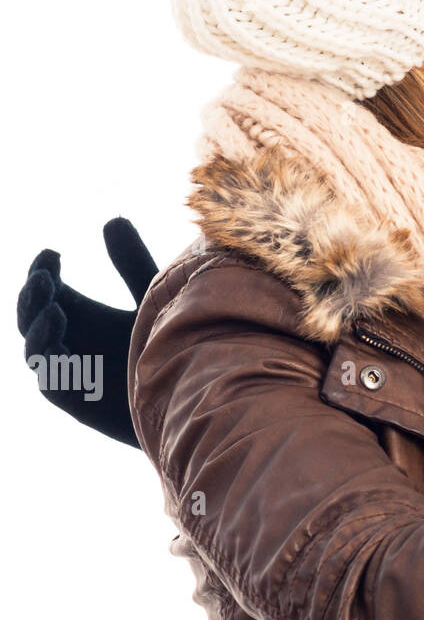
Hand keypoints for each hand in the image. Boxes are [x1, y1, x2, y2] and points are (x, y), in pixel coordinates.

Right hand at [16, 218, 156, 447]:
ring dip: (37, 327)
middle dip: (32, 296)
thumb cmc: (174, 344)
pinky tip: (63, 344)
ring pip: (34, 349)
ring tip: (56, 306)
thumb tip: (111, 219)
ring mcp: (73, 372)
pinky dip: (50, 362)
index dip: (40, 272)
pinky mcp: (81, 401)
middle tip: (46, 275)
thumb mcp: (152, 296)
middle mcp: (71, 341)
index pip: (46, 290)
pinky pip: (52, 382)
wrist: (197, 395)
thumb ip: (131, 263)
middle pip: (31, 317)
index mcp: (83, 314)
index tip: (50, 253)